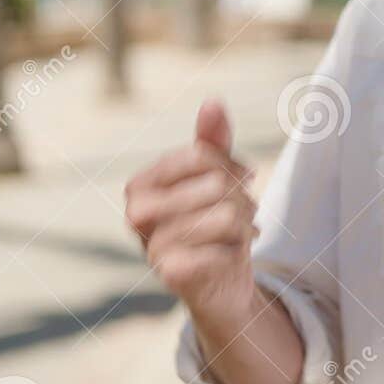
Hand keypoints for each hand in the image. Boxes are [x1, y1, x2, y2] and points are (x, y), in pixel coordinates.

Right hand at [126, 99, 258, 330]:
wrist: (220, 281)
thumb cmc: (213, 220)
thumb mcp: (215, 175)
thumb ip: (212, 140)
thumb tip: (213, 101)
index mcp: (140, 184)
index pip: (202, 155)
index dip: (233, 165)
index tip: (244, 178)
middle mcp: (137, 213)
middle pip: (216, 184)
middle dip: (243, 198)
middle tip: (244, 214)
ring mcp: (151, 245)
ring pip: (226, 215)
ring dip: (246, 224)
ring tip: (240, 233)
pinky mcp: (171, 273)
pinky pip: (225, 247)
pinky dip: (238, 251)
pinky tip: (229, 259)